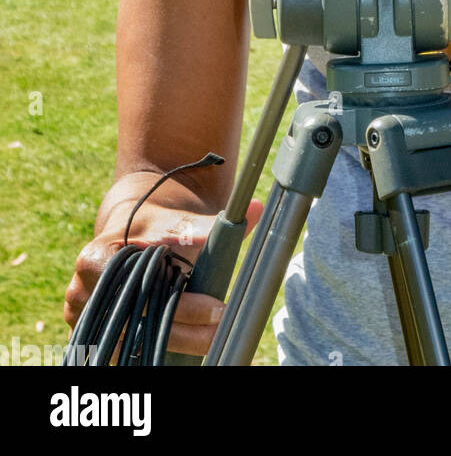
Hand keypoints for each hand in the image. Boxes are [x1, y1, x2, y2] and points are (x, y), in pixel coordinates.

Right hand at [65, 186, 263, 357]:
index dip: (184, 303)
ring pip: (135, 343)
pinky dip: (160, 350)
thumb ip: (211, 223)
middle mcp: (81, 294)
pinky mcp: (95, 337)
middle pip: (141, 322)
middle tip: (222, 328)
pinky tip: (191, 351)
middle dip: (186, 329)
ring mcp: (85, 319)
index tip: (219, 308)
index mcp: (95, 260)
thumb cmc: (151, 226)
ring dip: (176, 344)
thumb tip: (257, 208)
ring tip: (213, 340)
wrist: (125, 232)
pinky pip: (129, 351)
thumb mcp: (175, 222)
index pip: (143, 289)